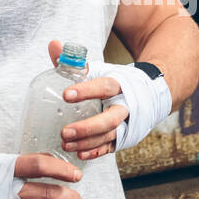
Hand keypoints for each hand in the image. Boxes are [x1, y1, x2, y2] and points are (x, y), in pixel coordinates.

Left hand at [46, 40, 127, 161]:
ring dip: (87, 142)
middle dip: (88, 127)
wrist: (145, 95)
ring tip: (65, 143)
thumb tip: (53, 44)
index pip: (105, 86)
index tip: (66, 95)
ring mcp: (127, 124)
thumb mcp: (96, 70)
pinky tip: (79, 154)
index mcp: (119, 84)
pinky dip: (95, 152)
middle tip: (64, 131)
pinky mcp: (124, 137)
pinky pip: (110, 147)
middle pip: (110, 119)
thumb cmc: (113, 82)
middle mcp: (126, 106)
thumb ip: (72, 61)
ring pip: (109, 136)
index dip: (87, 90)